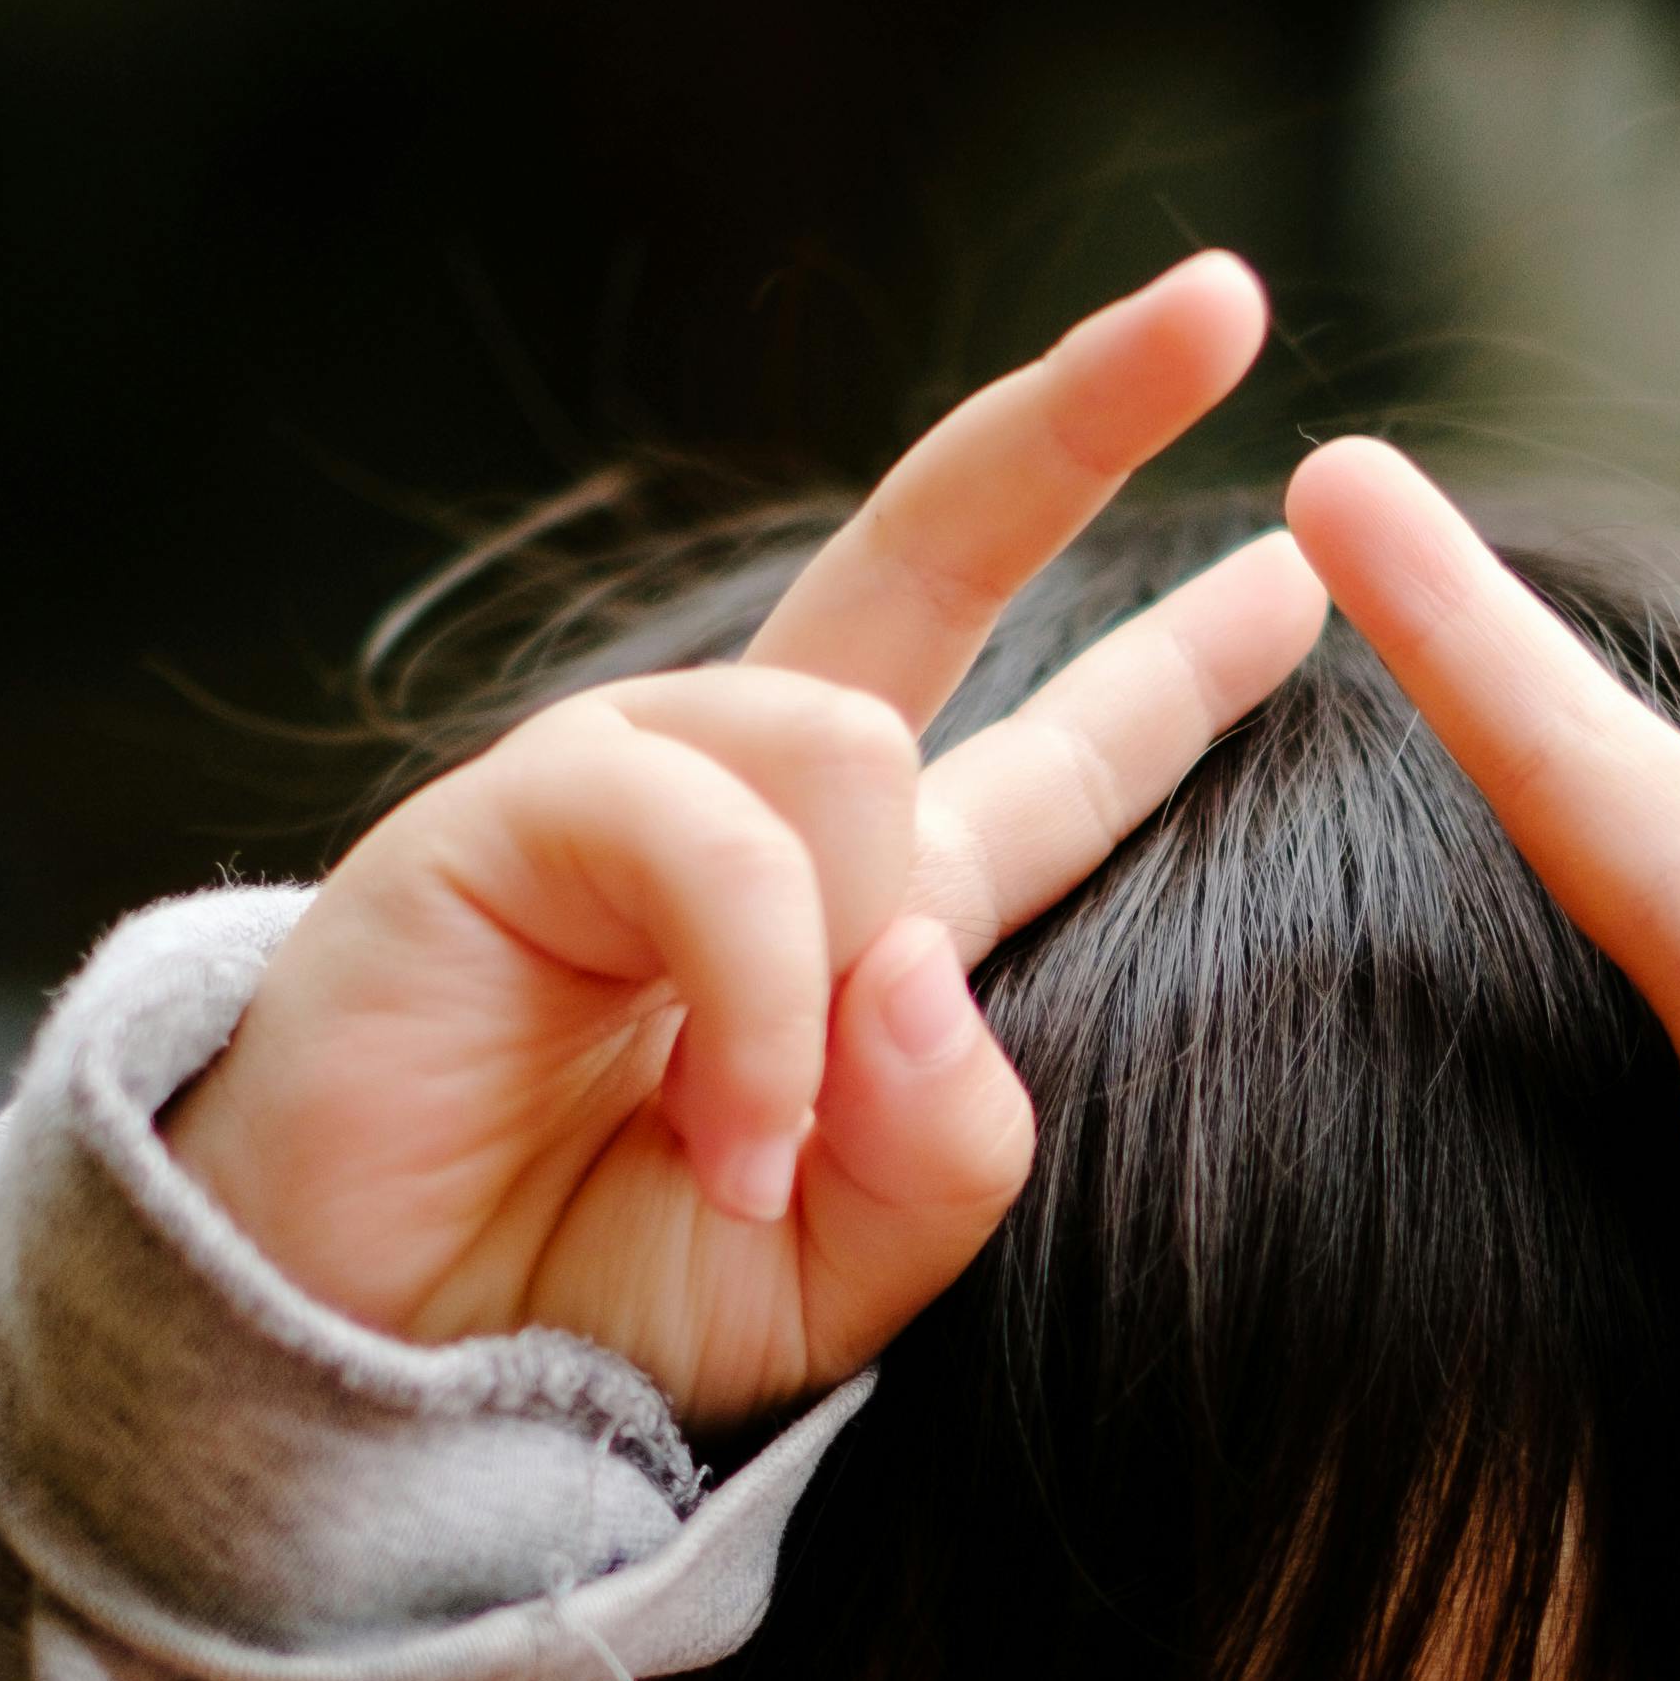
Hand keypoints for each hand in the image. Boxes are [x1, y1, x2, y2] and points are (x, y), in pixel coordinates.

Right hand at [168, 256, 1330, 1422]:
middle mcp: (749, 815)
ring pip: (853, 754)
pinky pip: (724, 844)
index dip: (1169, 670)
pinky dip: (754, 1010)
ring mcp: (623, 792)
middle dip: (1080, 419)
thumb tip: (931, 962)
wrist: (379, 1382)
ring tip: (744, 1157)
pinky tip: (712, 1138)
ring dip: (834, 989)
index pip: (1047, 761)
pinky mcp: (506, 813)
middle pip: (932, 556)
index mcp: (860, 920)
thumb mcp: (844, 1275)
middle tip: (1228, 299)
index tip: (1300, 573)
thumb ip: (949, 1150)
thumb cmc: (591, 1317)